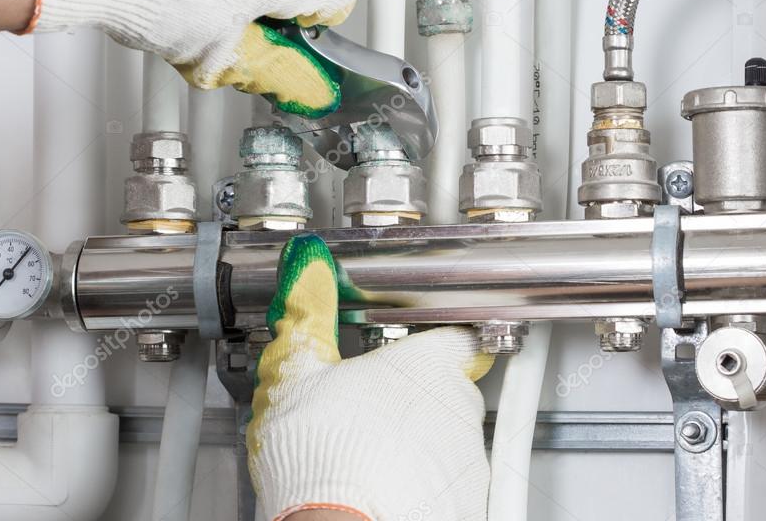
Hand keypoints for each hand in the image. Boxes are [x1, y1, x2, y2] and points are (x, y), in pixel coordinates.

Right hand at [248, 235, 493, 520]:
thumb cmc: (320, 456)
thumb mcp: (298, 371)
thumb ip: (306, 312)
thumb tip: (306, 268)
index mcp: (426, 364)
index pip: (453, 334)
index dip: (429, 338)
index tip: (405, 346)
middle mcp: (460, 408)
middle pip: (446, 387)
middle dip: (411, 395)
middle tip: (366, 406)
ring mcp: (467, 460)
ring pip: (448, 437)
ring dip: (416, 440)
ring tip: (366, 450)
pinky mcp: (466, 504)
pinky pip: (447, 483)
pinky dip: (419, 482)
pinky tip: (379, 485)